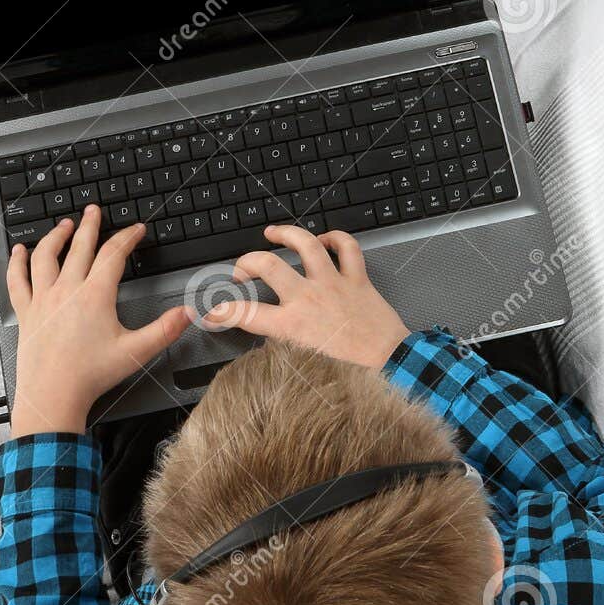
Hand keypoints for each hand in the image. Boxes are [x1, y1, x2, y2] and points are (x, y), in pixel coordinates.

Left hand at [6, 206, 192, 435]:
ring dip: (55, 236)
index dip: (127, 237)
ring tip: (63, 225)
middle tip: (94, 211)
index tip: (136, 229)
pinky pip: (17, 279)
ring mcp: (43, 299)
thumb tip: (188, 313)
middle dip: (89, 225)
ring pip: (45, 256)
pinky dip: (16, 261)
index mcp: (94, 296)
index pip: (114, 254)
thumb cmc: (90, 376)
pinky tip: (19, 250)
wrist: (53, 396)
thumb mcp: (136, 352)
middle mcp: (66, 290)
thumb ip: (165, 330)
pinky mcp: (26, 312)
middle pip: (79, 246)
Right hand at [201, 224, 408, 368]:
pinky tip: (325, 238)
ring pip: (306, 244)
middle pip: (267, 265)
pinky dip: (335, 237)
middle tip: (241, 271)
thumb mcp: (305, 365)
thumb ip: (284, 346)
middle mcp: (309, 298)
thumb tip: (270, 337)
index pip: (245, 314)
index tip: (213, 313)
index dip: (222, 312)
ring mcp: (334, 284)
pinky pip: (347, 247)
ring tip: (272, 233)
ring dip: (286, 234)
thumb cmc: (352, 372)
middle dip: (246, 263)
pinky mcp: (357, 279)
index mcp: (292, 325)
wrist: (390, 366)